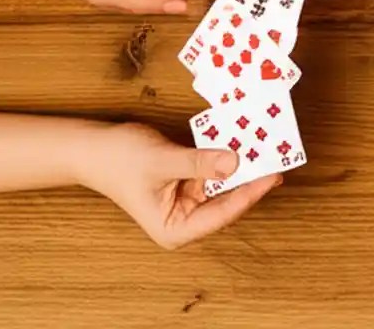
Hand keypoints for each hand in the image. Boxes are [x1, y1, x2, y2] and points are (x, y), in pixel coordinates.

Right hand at [79, 123, 280, 249]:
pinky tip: (247, 144)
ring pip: (226, 186)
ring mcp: (189, 202)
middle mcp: (186, 221)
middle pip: (229, 202)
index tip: (273, 175)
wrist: (94, 148)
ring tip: (270, 151)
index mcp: (176, 230)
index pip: (223, 214)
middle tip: (279, 158)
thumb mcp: (162, 161)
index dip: (250, 194)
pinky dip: (229, 159)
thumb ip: (199, 163)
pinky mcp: (191, 183)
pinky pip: (216, 172)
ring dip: (244, 168)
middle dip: (251, 181)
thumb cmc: (119, 160)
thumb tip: (235, 162)